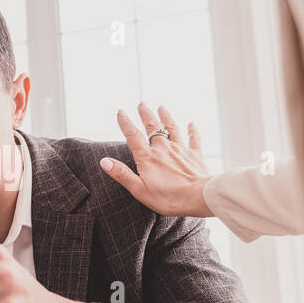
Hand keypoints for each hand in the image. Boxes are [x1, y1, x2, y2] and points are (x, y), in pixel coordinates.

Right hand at [100, 102, 212, 217]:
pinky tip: (192, 124)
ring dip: (166, 117)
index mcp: (148, 158)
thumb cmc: (169, 198)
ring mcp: (181, 150)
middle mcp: (163, 149)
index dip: (125, 123)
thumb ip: (122, 174)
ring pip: (172, 128)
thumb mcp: (140, 190)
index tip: (121, 112)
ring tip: (162, 107)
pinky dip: (193, 131)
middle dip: (146, 114)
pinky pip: (194, 139)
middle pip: (153, 127)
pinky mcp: (196, 155)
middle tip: (142, 104)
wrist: (199, 197)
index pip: (133, 136)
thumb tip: (104, 161)